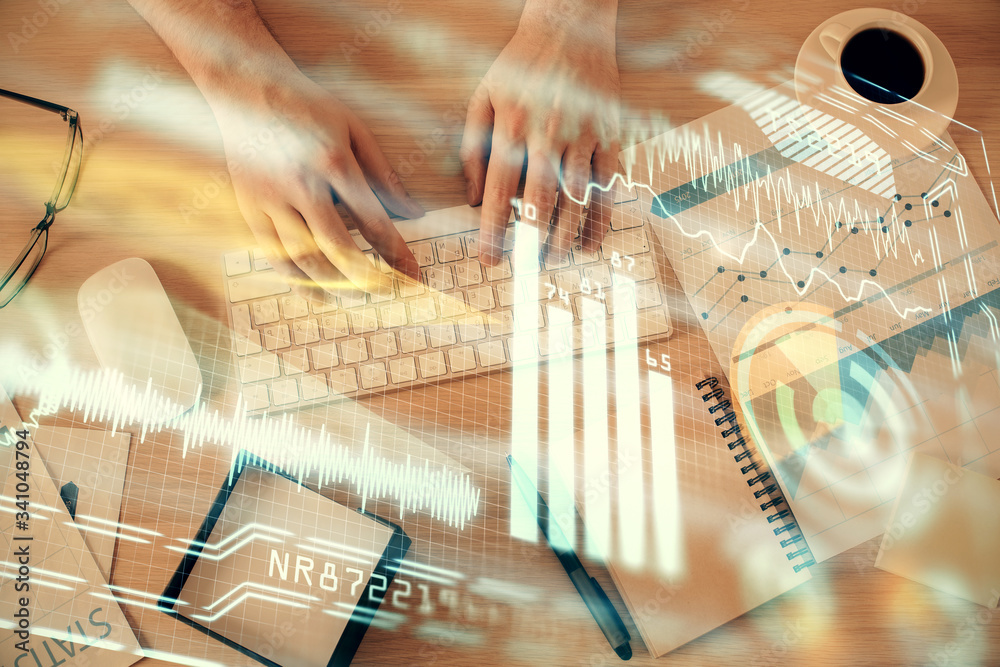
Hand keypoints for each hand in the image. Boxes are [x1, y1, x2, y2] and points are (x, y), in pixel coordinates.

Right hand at [211, 70, 423, 297]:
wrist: (247, 87)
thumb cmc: (309, 107)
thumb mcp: (355, 128)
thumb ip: (384, 172)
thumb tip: (415, 212)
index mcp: (332, 162)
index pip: (373, 221)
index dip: (396, 254)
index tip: (414, 276)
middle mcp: (299, 184)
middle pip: (337, 248)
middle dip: (366, 278)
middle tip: (388, 293)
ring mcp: (269, 198)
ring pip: (302, 257)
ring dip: (333, 285)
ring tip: (357, 296)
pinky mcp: (249, 207)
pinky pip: (272, 254)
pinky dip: (296, 280)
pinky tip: (318, 293)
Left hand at [461, 0, 620, 265]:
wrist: (570, 26)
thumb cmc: (520, 64)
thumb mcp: (483, 97)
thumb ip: (473, 148)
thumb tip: (473, 199)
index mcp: (513, 126)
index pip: (500, 190)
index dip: (495, 229)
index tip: (490, 259)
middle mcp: (549, 134)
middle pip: (541, 201)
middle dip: (532, 243)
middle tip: (526, 270)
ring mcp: (584, 136)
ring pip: (577, 198)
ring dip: (566, 237)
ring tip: (555, 261)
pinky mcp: (610, 135)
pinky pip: (608, 185)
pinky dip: (601, 218)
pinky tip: (592, 242)